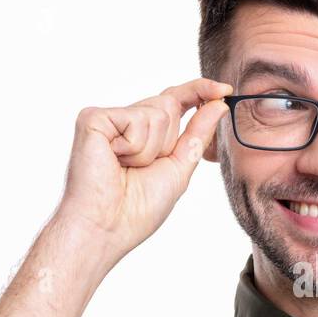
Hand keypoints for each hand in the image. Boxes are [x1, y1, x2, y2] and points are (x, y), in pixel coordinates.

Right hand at [55, 77, 232, 258]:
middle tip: (142, 168)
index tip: (225, 88)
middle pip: (169, 105)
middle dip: (168, 142)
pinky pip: (136, 119)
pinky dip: (134, 147)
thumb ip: (198, 134)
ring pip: (157, 112)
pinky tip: (114, 160)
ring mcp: (107, 118)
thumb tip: (219, 103)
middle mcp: (124, 121)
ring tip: (126, 168)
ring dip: (151, 150)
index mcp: (144, 133)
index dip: (199, 91)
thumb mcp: (179, 168)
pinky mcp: (92, 118)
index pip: (176, 101)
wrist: (107, 227)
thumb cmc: (138, 208)